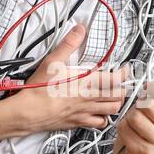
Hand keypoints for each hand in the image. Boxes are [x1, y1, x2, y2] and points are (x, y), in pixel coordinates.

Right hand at [0, 23, 129, 140]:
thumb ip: (68, 45)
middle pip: (118, 96)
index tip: (124, 69)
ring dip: (116, 103)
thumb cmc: (40, 89)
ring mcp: (85, 112)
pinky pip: (99, 123)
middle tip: (121, 83)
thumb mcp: (52, 61)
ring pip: (112, 110)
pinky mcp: (79, 122)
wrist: (28, 112)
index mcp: (86, 83)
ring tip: (113, 96)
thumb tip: (79, 30)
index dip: (124, 73)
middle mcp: (89, 99)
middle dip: (123, 88)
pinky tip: (100, 112)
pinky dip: (104, 118)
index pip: (115, 79)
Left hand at [113, 81, 153, 153]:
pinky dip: (123, 126)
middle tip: (140, 108)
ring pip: (135, 116)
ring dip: (130, 115)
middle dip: (140, 102)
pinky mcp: (143, 153)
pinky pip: (125, 128)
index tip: (148, 87)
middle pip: (151, 105)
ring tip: (135, 121)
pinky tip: (129, 131)